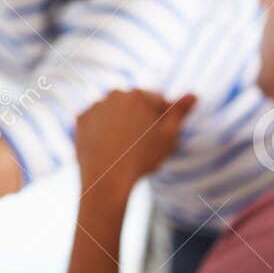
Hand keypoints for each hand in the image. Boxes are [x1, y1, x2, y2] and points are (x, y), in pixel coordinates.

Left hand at [75, 89, 196, 189]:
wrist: (107, 178)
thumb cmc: (142, 158)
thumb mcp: (169, 137)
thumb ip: (180, 113)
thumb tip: (193, 95)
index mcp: (139, 95)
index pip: (158, 101)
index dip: (161, 120)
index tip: (157, 137)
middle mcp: (115, 94)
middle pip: (134, 104)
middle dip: (140, 117)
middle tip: (141, 144)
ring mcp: (95, 105)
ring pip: (114, 111)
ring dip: (119, 122)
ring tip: (124, 147)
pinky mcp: (80, 119)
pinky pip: (96, 121)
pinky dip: (101, 130)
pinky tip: (107, 146)